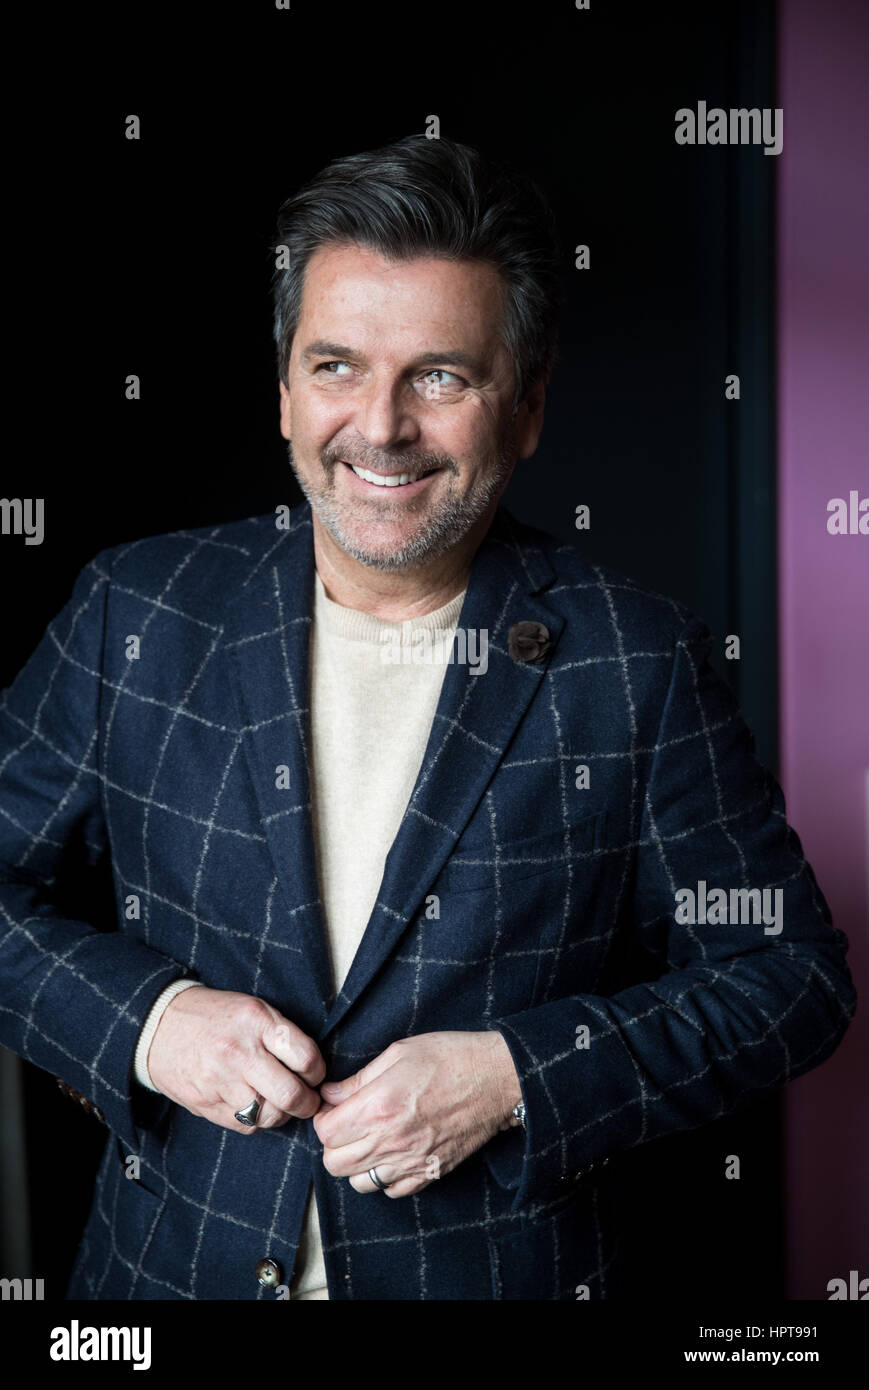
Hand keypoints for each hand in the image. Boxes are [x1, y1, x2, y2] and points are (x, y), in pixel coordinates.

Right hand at [147, 987, 325, 1133]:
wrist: (159, 1025)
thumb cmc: (216, 1015)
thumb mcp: (253, 1008)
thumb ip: (283, 1034)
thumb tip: (314, 1069)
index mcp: (256, 1021)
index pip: (306, 1057)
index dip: (318, 1072)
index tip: (314, 1074)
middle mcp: (239, 1052)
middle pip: (290, 1095)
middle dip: (307, 1104)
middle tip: (308, 1100)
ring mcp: (220, 1081)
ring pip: (269, 1116)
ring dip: (281, 1114)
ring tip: (279, 1102)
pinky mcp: (206, 1104)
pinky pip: (245, 1125)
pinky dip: (256, 1121)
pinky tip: (254, 1105)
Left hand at [313, 1030, 521, 1197]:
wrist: (496, 1078)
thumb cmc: (450, 1058)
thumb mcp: (399, 1053)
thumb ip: (359, 1079)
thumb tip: (330, 1094)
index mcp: (379, 1106)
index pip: (326, 1132)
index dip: (324, 1118)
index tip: (334, 1108)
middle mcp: (391, 1140)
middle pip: (335, 1162)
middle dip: (334, 1143)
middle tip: (348, 1123)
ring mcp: (411, 1162)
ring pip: (359, 1183)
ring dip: (357, 1163)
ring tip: (369, 1140)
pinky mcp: (430, 1174)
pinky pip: (392, 1191)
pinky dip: (385, 1177)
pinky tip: (393, 1154)